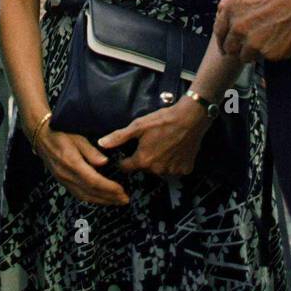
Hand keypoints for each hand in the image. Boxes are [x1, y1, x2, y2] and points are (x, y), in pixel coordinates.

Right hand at [34, 126, 129, 205]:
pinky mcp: (62, 181)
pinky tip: (101, 198)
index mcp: (71, 163)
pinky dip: (91, 198)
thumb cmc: (61, 132)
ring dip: (102, 201)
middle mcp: (66, 175)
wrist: (40, 135)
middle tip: (125, 199)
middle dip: (109, 197)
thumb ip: (91, 151)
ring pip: (84, 196)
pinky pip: (78, 194)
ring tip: (116, 201)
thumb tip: (105, 163)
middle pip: (91, 192)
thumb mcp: (77, 137)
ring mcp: (63, 180)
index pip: (93, 181)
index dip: (109, 188)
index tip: (122, 190)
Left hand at [97, 98, 211, 176]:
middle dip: (144, 158)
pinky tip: (175, 149)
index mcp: (143, 160)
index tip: (127, 153)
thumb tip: (101, 144)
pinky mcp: (185, 170)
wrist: (190, 118)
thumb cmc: (162, 120)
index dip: (124, 160)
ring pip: (159, 169)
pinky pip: (175, 169)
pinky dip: (173, 162)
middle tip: (149, 143)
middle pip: (144, 168)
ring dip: (159, 161)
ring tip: (163, 144)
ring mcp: (172, 171)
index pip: (126, 167)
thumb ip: (119, 137)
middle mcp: (156, 170)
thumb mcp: (138, 126)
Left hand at [214, 0, 290, 61]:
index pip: (219, 30)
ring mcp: (252, 42)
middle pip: (229, 47)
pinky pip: (264, 59)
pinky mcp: (268, 54)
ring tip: (265, 44)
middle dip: (237, 47)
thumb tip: (228, 9)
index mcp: (232, 6)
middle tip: (247, 46)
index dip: (223, 37)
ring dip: (252, 53)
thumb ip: (238, 2)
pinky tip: (278, 43)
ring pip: (244, 57)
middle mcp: (238, 25)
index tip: (227, 43)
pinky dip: (269, 54)